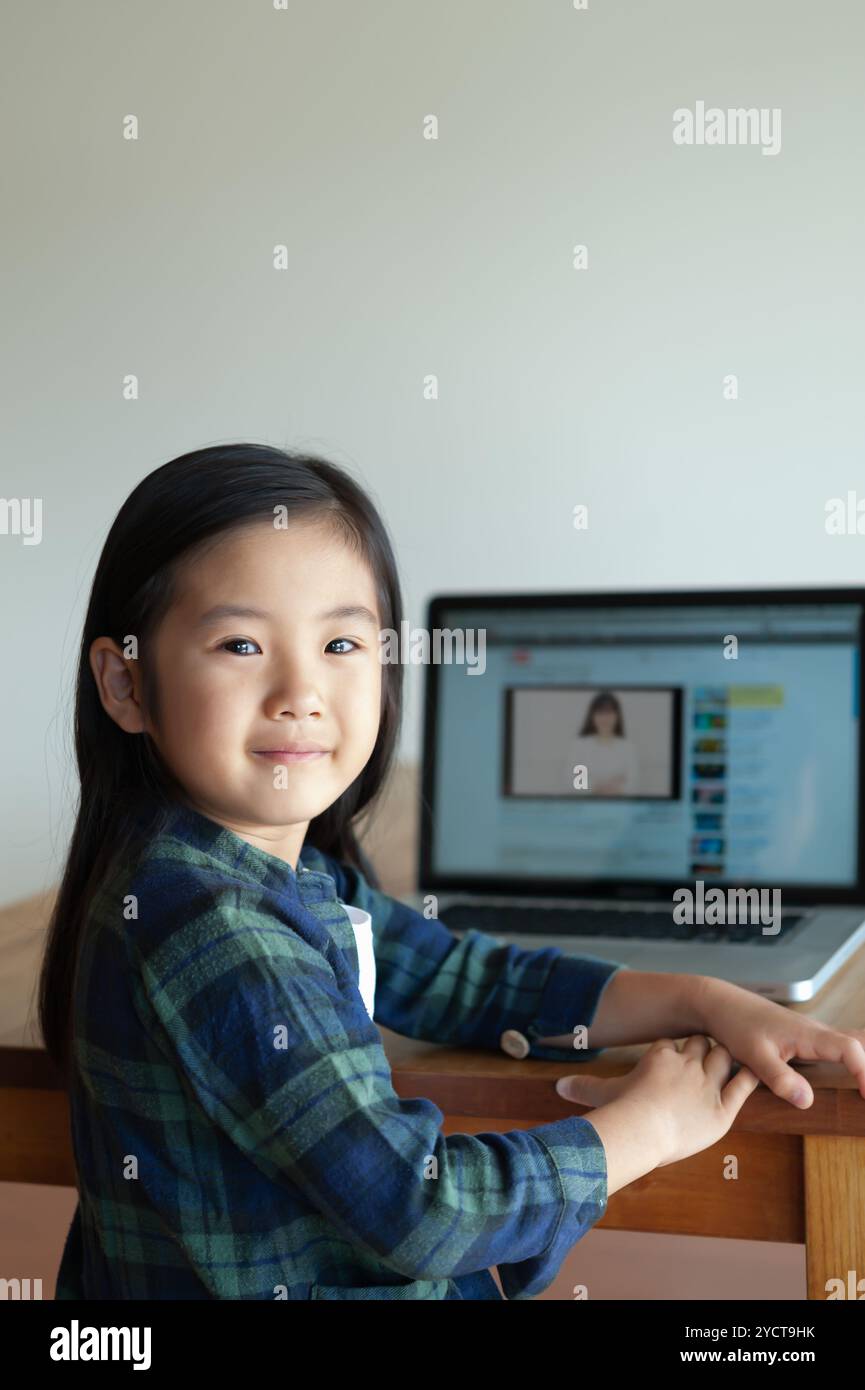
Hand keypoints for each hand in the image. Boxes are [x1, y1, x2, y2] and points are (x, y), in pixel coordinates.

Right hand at [556, 1035, 759, 1176]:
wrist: (640, 1130)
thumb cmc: (620, 1112)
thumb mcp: (601, 1094)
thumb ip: (583, 1088)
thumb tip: (557, 1085)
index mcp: (660, 1056)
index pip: (671, 1043)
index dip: (674, 1048)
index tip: (675, 1053)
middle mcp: (687, 1064)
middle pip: (702, 1044)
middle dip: (704, 1045)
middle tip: (708, 1051)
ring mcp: (708, 1084)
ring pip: (724, 1058)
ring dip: (726, 1056)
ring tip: (733, 1057)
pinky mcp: (724, 1107)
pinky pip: (744, 1085)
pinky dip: (750, 1077)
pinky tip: (758, 1074)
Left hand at [695, 975, 864, 1108]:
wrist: (721, 1004)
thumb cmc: (736, 1025)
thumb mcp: (754, 1055)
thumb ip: (780, 1078)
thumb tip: (809, 1101)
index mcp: (808, 1034)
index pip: (849, 1049)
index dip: (864, 1071)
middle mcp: (815, 1030)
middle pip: (856, 1044)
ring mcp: (810, 1032)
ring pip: (847, 1043)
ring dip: (861, 1061)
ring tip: (864, 1088)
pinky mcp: (803, 1037)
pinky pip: (835, 1046)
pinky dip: (849, 1058)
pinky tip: (850, 1071)